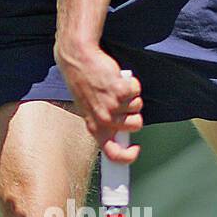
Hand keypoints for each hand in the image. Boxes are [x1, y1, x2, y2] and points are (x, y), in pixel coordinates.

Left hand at [55, 45, 142, 162]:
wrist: (78, 60)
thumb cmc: (84, 84)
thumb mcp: (89, 110)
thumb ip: (105, 124)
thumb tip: (122, 136)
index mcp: (95, 128)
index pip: (113, 153)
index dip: (127, 156)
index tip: (134, 150)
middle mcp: (104, 120)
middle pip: (136, 125)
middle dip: (134, 113)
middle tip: (120, 102)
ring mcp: (113, 106)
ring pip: (138, 107)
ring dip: (131, 96)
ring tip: (114, 88)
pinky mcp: (121, 91)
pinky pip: (137, 91)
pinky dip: (131, 83)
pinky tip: (117, 79)